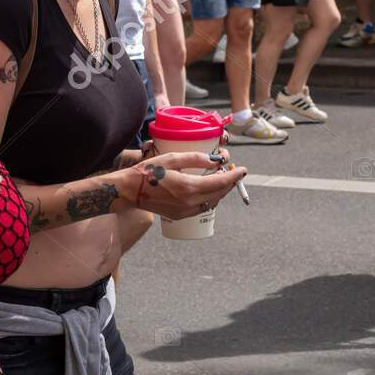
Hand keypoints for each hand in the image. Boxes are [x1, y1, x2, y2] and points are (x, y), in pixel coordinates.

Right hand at [132, 149, 246, 218]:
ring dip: (219, 190)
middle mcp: (189, 202)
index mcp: (188, 187)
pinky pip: (202, 207)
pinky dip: (209, 197)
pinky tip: (205, 188)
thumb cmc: (148, 171)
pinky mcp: (180, 216)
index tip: (244, 170)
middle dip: (229, 182)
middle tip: (232, 170)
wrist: (129, 191)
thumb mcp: (172, 159)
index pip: (220, 182)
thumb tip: (216, 160)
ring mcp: (185, 211)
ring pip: (212, 201)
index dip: (235, 176)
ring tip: (218, 177)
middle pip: (219, 193)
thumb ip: (196, 158)